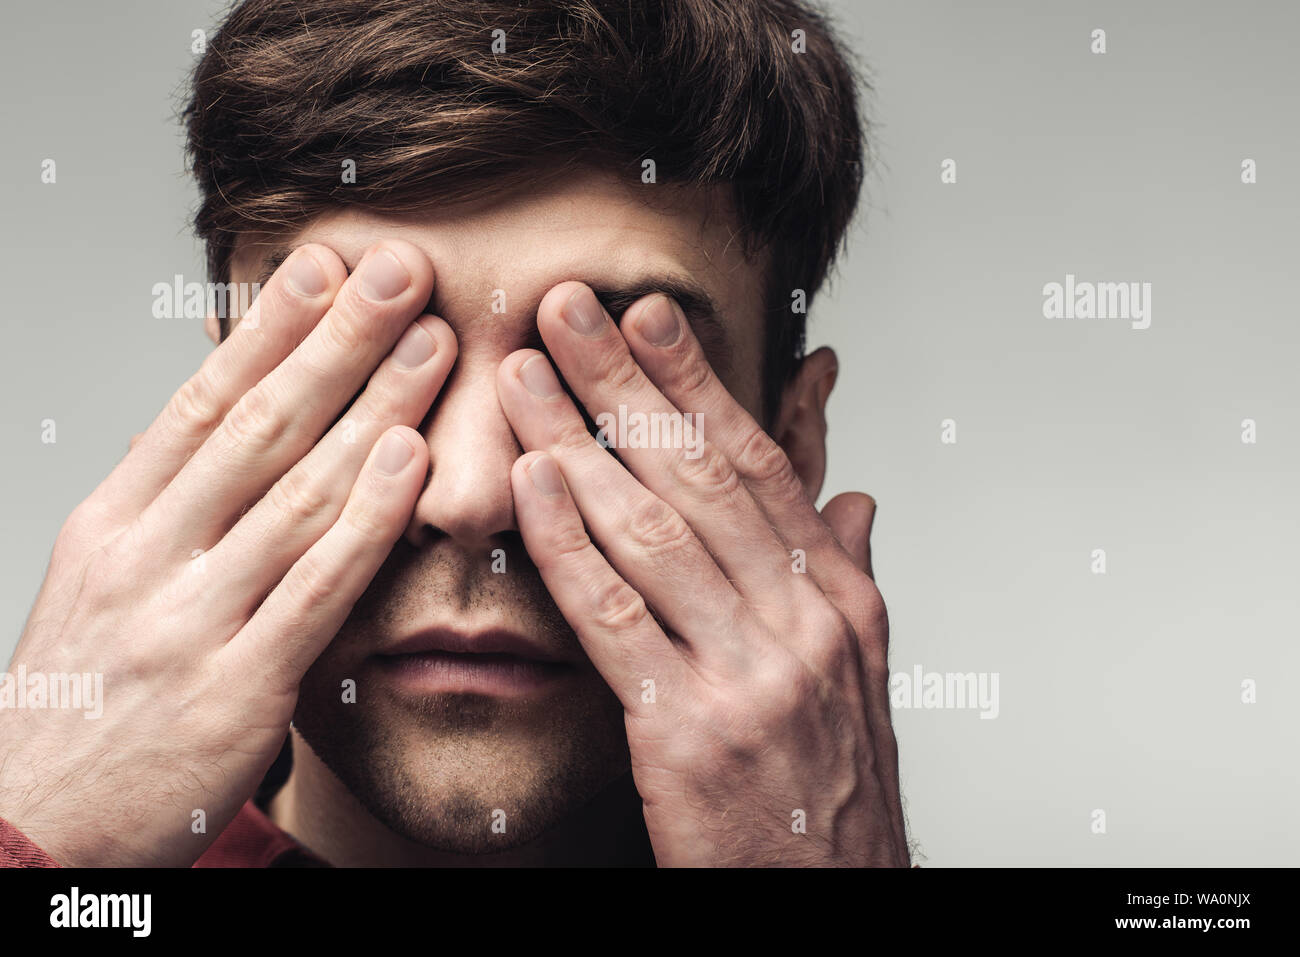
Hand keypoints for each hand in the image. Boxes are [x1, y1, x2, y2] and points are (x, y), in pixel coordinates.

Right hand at [0, 241, 454, 865]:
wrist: (33, 824)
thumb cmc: (85, 697)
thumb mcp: (102, 582)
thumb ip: (165, 505)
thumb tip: (212, 427)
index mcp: (116, 522)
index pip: (202, 401)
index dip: (270, 326)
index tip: (325, 261)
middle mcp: (149, 556)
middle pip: (259, 425)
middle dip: (337, 338)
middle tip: (398, 266)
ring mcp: (192, 619)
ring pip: (298, 490)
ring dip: (372, 406)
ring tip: (429, 340)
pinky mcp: (237, 686)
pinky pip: (316, 586)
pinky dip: (367, 516)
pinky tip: (410, 459)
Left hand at [498, 283, 907, 866]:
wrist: (833, 899)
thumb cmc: (829, 785)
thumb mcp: (859, 671)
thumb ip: (846, 573)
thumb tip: (852, 497)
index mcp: (837, 597)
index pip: (761, 463)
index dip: (699, 382)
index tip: (648, 317)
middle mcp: (800, 621)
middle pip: (700, 474)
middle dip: (625, 382)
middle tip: (566, 310)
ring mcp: (749, 674)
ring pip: (652, 530)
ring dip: (578, 442)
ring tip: (525, 376)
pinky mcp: (689, 732)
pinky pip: (616, 620)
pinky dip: (569, 546)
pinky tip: (531, 486)